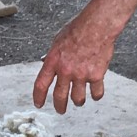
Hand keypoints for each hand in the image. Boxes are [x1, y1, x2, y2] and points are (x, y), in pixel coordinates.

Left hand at [32, 0, 119, 114]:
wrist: (98, 26)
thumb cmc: (78, 29)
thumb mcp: (58, 40)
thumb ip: (52, 55)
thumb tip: (45, 62)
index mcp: (53, 61)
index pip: (41, 84)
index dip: (38, 97)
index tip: (39, 104)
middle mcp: (66, 70)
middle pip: (59, 97)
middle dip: (59, 107)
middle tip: (60, 110)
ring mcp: (81, 74)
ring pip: (78, 99)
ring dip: (78, 102)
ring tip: (79, 101)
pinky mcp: (96, 75)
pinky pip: (96, 93)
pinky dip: (96, 95)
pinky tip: (95, 93)